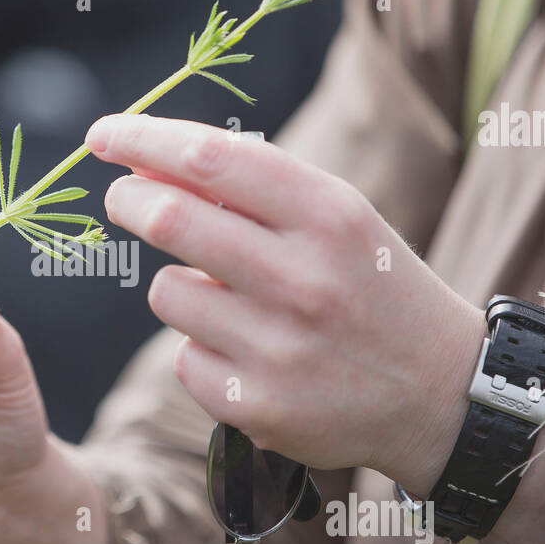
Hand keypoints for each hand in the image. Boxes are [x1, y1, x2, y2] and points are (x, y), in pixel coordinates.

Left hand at [86, 114, 486, 492]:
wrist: (442, 395)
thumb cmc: (371, 287)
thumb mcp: (337, 220)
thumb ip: (250, 188)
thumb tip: (143, 161)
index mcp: (329, 215)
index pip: (209, 157)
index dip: (141, 139)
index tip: (102, 135)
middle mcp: (304, 279)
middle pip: (169, 220)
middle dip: (129, 201)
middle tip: (123, 199)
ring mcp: (279, 348)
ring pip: (167, 294)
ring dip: (180, 287)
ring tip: (235, 302)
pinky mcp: (258, 407)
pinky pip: (183, 359)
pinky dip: (201, 351)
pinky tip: (254, 358)